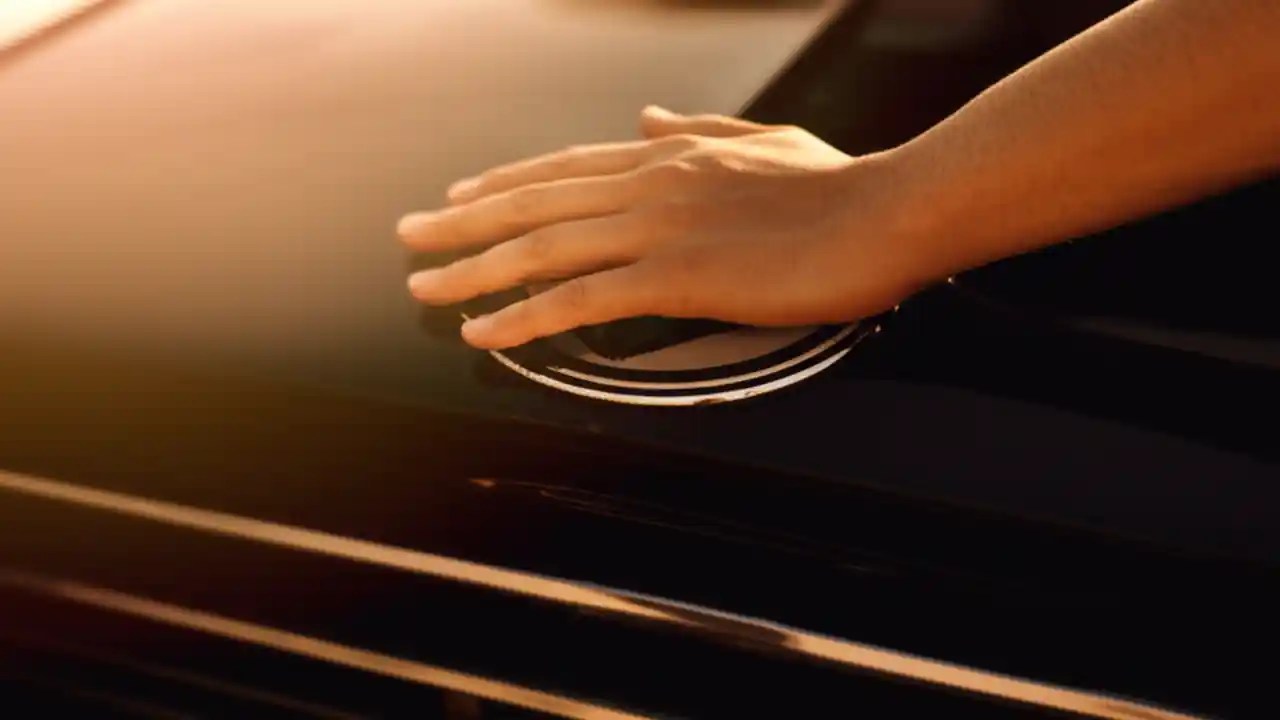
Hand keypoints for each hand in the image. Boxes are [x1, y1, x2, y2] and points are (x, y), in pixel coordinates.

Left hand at [399, 106, 927, 349]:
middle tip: (408, 239)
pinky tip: (486, 332)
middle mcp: (650, 182)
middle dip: (461, 223)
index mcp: (669, 154)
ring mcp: (658, 227)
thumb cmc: (838, 186)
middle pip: (533, 203)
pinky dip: (524, 316)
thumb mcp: (761, 140)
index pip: (565, 168)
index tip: (458, 197)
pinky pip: (581, 300)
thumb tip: (647, 117)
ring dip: (472, 271)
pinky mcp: (677, 276)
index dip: (504, 184)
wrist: (889, 212)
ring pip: (541, 249)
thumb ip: (698, 129)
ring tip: (423, 288)